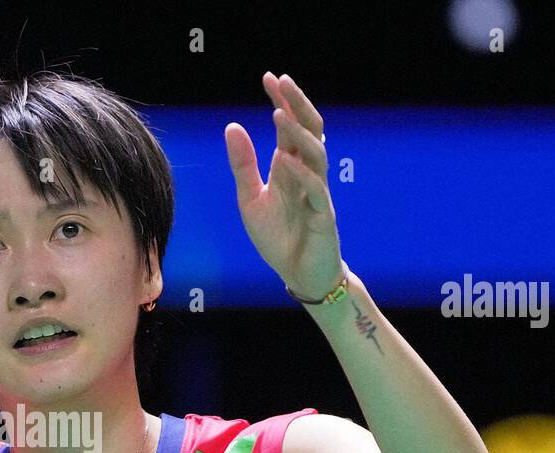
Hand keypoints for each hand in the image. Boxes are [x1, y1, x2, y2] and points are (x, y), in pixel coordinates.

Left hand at [225, 72, 344, 300]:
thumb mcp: (250, 199)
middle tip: (282, 81)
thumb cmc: (279, 237)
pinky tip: (285, 160)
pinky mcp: (323, 216)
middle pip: (309, 131)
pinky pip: (315, 191)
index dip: (282, 101)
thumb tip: (232, 126)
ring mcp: (317, 194)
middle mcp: (307, 175)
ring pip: (315, 155)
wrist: (299, 273)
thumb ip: (243, 165)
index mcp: (290, 168)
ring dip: (297, 135)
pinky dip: (301, 174)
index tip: (269, 78)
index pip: (290, 127)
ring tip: (278, 114)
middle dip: (296, 105)